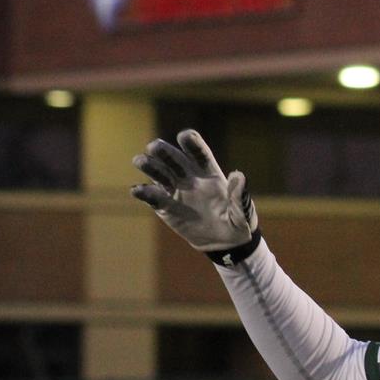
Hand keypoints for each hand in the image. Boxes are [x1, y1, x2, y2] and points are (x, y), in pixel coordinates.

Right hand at [131, 130, 256, 251]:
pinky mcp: (166, 207)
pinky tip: (137, 190)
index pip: (199, 153)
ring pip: (159, 173)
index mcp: (210, 173)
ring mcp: (176, 191)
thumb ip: (239, 195)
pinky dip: (145, 193)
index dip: (192, 143)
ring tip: (140, 161)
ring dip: (149, 166)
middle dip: (164, 151)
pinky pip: (153, 198)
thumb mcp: (242, 211)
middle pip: (174, 159)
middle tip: (154, 147)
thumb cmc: (238, 223)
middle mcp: (190, 177)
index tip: (184, 135)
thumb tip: (239, 176)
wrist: (226, 243)